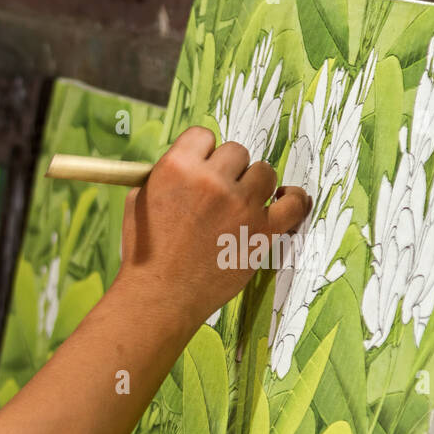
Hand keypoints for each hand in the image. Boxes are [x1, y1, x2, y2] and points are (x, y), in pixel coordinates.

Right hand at [114, 126, 312, 332]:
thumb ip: (161, 177)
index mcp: (177, 168)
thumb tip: (182, 166)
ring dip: (254, 185)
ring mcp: (240, 206)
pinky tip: (284, 201)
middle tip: (218, 195)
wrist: (159, 297)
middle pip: (237, 152)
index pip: (203, 136)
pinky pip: (295, 204)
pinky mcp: (262, 232)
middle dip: (228, 170)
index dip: (203, 153)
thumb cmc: (144, 255)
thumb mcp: (138, 204)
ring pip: (265, 172)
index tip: (203, 170)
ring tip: (241, 205)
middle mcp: (211, 181)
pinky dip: (294, 200)